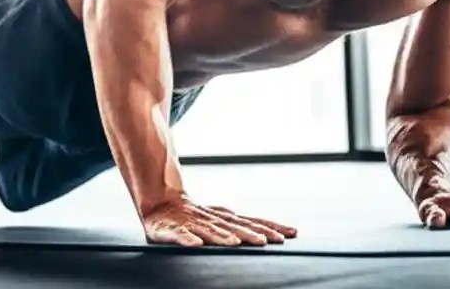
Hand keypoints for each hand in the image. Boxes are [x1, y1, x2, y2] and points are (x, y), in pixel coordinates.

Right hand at [142, 196, 297, 246]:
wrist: (159, 204)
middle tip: (269, 241)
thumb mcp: (217, 219)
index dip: (269, 227)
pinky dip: (187, 240)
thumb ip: (237, 224)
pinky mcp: (172, 231)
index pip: (251, 221)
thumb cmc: (191, 215)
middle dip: (252, 233)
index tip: (289, 234)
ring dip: (222, 237)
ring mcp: (192, 224)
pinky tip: (195, 245)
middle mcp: (212, 220)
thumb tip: (265, 231)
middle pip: (235, 227)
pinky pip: (179, 236)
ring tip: (235, 243)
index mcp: (224, 218)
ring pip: (209, 231)